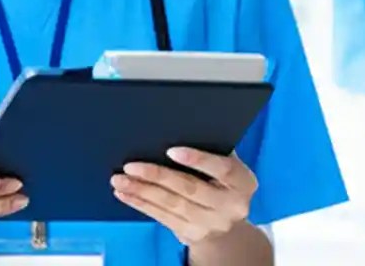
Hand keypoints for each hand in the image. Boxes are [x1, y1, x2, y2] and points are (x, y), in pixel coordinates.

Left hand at [112, 148, 256, 246]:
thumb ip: (211, 150)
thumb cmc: (222, 180)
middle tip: (131, 165)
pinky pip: (163, 218)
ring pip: (172, 205)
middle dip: (157, 175)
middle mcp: (231, 206)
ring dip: (142, 191)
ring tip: (120, 179)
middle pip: (190, 189)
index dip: (198, 159)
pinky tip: (126, 194)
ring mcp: (211, 224)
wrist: (227, 221)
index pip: (223, 169)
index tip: (171, 150)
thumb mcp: (227, 164)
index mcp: (244, 182)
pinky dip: (141, 204)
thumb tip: (175, 129)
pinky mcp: (192, 235)